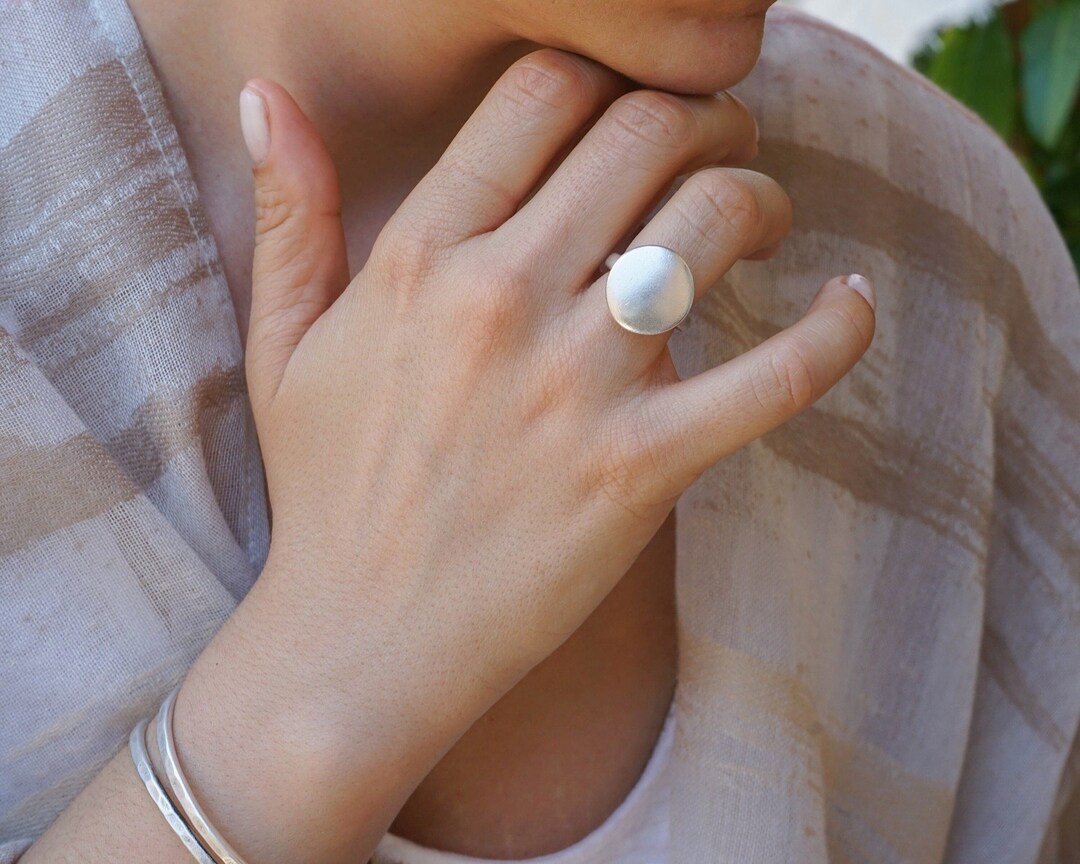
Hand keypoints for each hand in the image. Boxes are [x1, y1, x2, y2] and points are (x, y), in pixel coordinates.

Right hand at [241, 47, 874, 734]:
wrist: (362, 643)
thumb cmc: (324, 493)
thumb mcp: (282, 346)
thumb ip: (285, 214)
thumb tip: (264, 94)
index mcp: (419, 257)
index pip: (541, 93)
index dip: (604, 75)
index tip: (629, 111)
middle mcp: (503, 298)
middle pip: (646, 132)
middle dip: (703, 117)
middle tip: (720, 145)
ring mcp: (580, 383)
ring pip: (715, 220)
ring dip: (761, 196)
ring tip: (764, 218)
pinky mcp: (643, 467)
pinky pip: (778, 376)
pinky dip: (836, 329)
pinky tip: (851, 301)